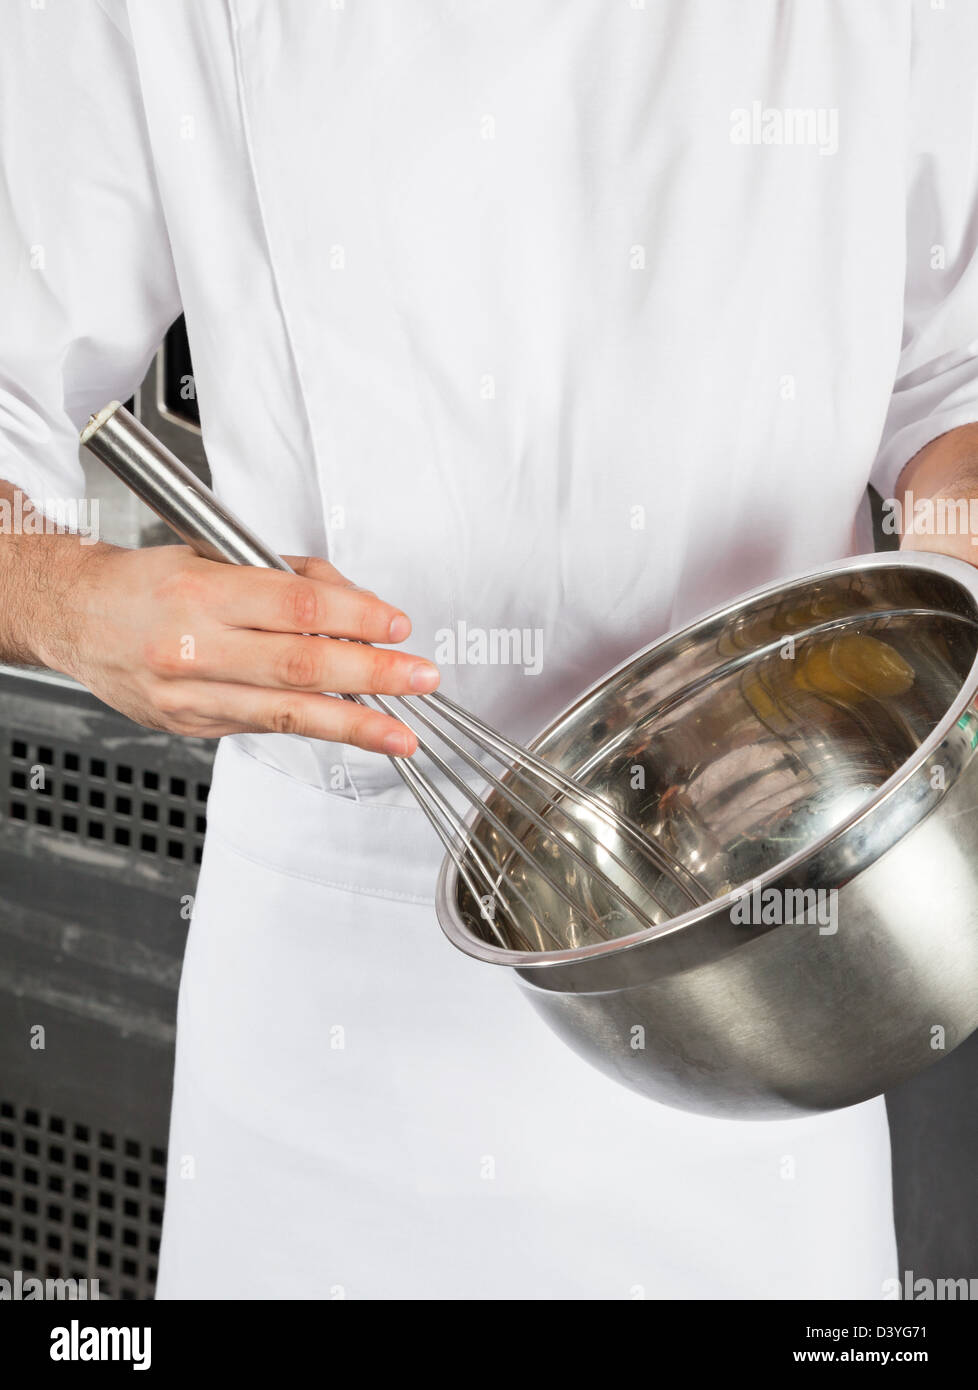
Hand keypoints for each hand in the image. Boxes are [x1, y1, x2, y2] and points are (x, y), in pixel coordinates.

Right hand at [37, 543, 437, 754]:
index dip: (357, 617)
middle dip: (373, 675)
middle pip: (302, 664)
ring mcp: (190, 695)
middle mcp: (195, 647)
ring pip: (288, 713)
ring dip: (355, 724)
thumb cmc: (149, 582)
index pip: (298, 605)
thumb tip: (354, 606)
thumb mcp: (216, 555)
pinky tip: (349, 728)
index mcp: (202, 592)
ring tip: (401, 734)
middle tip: (420, 678)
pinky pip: (263, 726)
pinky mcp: (190, 725)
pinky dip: (313, 726)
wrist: (76, 616)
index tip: (397, 625)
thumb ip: (288, 577)